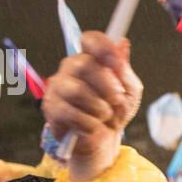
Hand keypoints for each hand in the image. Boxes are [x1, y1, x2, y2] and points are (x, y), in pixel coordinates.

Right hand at [42, 31, 143, 180]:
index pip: (90, 39)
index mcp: (91, 59)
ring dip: (100, 109)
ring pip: (78, 91)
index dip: (104, 47)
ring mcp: (58, 87)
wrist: (101, 141)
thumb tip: (122, 44)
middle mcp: (71, 68)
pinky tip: (92, 127)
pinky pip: (72, 114)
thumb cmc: (114, 112)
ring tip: (105, 117)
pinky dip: (90, 125)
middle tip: (117, 100)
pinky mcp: (51, 108)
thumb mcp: (129, 93)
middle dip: (108, 86)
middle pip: (85, 64)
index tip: (118, 64)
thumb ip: (125, 72)